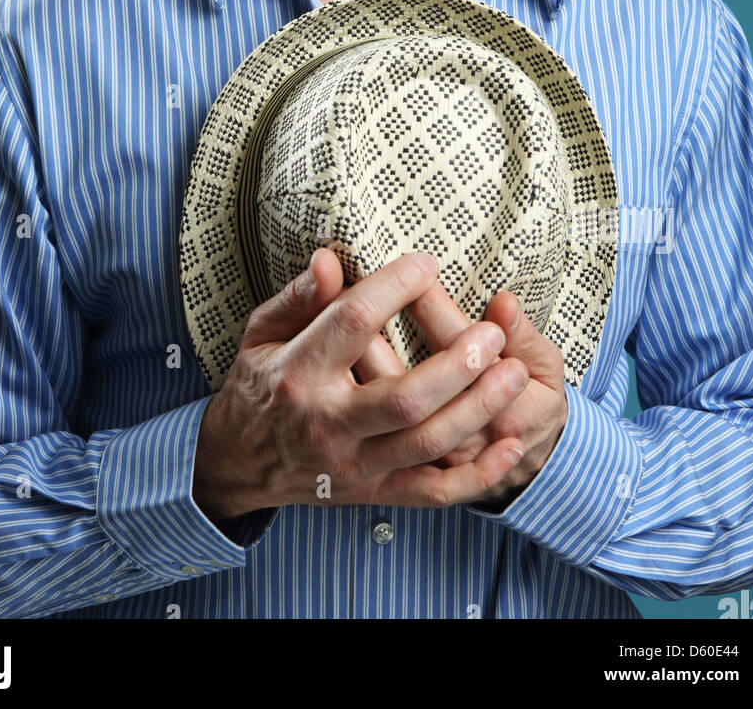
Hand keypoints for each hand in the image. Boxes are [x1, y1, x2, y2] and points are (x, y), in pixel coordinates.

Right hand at [191, 249, 528, 523]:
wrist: (237, 463)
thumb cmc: (259, 384)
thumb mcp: (262, 332)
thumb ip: (299, 297)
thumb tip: (329, 259)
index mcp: (298, 373)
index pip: (353, 322)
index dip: (394, 287)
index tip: (427, 264)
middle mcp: (327, 424)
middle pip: (404, 397)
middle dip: (457, 364)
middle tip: (491, 334)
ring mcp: (353, 465)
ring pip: (427, 443)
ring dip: (479, 409)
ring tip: (514, 373)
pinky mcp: (372, 493)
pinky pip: (434, 492)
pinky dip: (479, 475)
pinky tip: (512, 445)